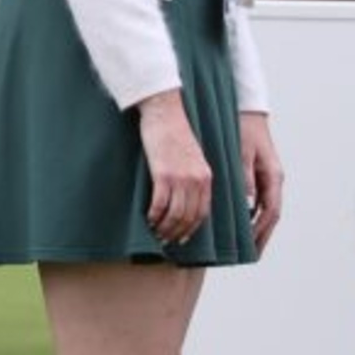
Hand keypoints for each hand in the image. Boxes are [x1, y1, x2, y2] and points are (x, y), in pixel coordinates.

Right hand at [137, 90, 212, 246]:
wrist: (166, 113)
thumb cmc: (175, 135)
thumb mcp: (193, 159)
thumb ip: (194, 178)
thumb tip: (186, 199)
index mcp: (206, 178)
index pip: (202, 212)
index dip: (191, 229)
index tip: (182, 238)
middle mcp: (197, 181)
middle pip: (189, 217)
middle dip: (176, 233)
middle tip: (165, 241)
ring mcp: (180, 178)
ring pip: (174, 214)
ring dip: (164, 228)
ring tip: (155, 233)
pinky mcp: (163, 174)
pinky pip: (159, 204)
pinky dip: (154, 216)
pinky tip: (147, 220)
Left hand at [241, 110, 285, 255]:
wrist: (247, 110)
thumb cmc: (243, 129)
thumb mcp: (242, 153)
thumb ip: (245, 178)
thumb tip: (248, 204)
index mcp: (273, 176)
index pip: (271, 212)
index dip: (261, 232)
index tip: (251, 247)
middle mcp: (274, 180)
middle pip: (271, 215)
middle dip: (262, 236)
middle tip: (250, 255)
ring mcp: (268, 179)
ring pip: (266, 210)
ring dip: (257, 228)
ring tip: (245, 246)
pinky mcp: (260, 176)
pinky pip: (259, 202)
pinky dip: (252, 216)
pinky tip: (240, 224)